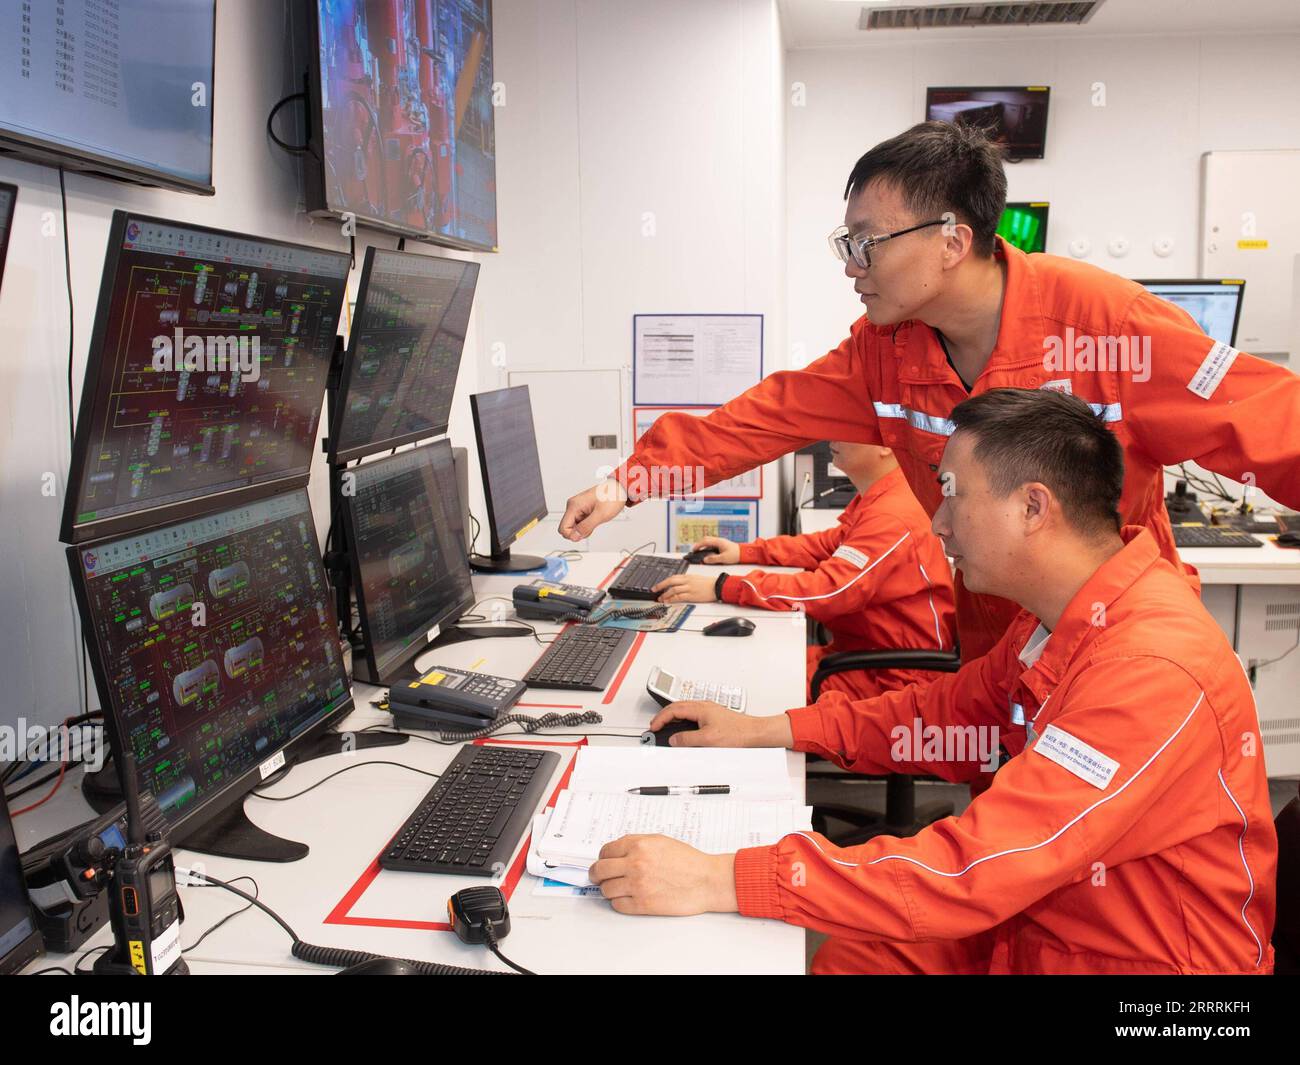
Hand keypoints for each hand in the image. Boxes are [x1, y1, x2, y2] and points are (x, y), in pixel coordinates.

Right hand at [559, 480, 626, 540]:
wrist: (619, 488)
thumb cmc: (612, 497)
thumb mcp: (600, 515)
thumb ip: (586, 527)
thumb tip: (575, 536)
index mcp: (574, 506)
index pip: (563, 528)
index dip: (572, 535)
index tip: (584, 534)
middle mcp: (573, 506)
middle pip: (567, 528)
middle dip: (578, 532)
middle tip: (592, 526)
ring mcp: (578, 508)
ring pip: (574, 527)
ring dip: (584, 529)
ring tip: (595, 521)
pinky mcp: (583, 510)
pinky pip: (580, 523)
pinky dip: (587, 525)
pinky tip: (595, 520)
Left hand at [589, 835, 737, 914]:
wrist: (706, 880)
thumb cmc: (688, 861)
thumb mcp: (660, 841)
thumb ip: (637, 844)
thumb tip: (617, 851)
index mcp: (638, 845)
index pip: (605, 851)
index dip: (603, 857)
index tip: (604, 861)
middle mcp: (635, 863)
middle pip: (600, 870)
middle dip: (596, 874)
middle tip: (598, 877)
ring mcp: (637, 885)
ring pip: (606, 889)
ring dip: (609, 889)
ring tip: (617, 888)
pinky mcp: (642, 904)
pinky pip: (617, 905)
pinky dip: (619, 902)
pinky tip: (627, 898)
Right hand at [649, 700, 793, 747]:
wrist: (754, 733)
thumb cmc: (737, 733)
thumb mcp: (708, 740)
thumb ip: (687, 739)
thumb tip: (674, 740)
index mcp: (700, 708)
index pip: (673, 710)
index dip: (660, 719)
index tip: (653, 727)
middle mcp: (704, 706)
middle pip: (677, 707)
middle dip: (663, 716)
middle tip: (655, 726)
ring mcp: (709, 710)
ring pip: (685, 711)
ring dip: (673, 718)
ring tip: (665, 727)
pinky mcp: (714, 717)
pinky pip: (692, 715)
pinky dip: (682, 721)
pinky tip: (683, 729)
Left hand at [652, 573, 719, 602]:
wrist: (717, 586)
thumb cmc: (708, 583)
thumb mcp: (696, 578)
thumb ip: (687, 580)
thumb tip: (678, 584)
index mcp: (688, 576)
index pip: (673, 577)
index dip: (664, 581)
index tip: (658, 585)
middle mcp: (687, 581)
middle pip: (670, 581)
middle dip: (661, 586)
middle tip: (654, 590)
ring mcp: (689, 588)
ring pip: (673, 590)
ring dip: (665, 594)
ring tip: (660, 598)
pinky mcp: (692, 595)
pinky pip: (679, 597)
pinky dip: (672, 599)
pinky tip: (668, 601)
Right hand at [692, 536, 738, 563]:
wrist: (744, 553)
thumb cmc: (736, 554)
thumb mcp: (724, 558)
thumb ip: (713, 559)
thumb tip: (705, 560)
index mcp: (718, 542)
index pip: (705, 541)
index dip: (698, 545)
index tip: (693, 550)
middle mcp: (718, 540)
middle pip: (706, 539)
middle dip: (699, 544)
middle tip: (694, 550)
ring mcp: (720, 542)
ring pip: (709, 541)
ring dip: (703, 545)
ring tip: (699, 551)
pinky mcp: (722, 545)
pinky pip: (712, 544)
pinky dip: (707, 547)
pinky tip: (707, 552)